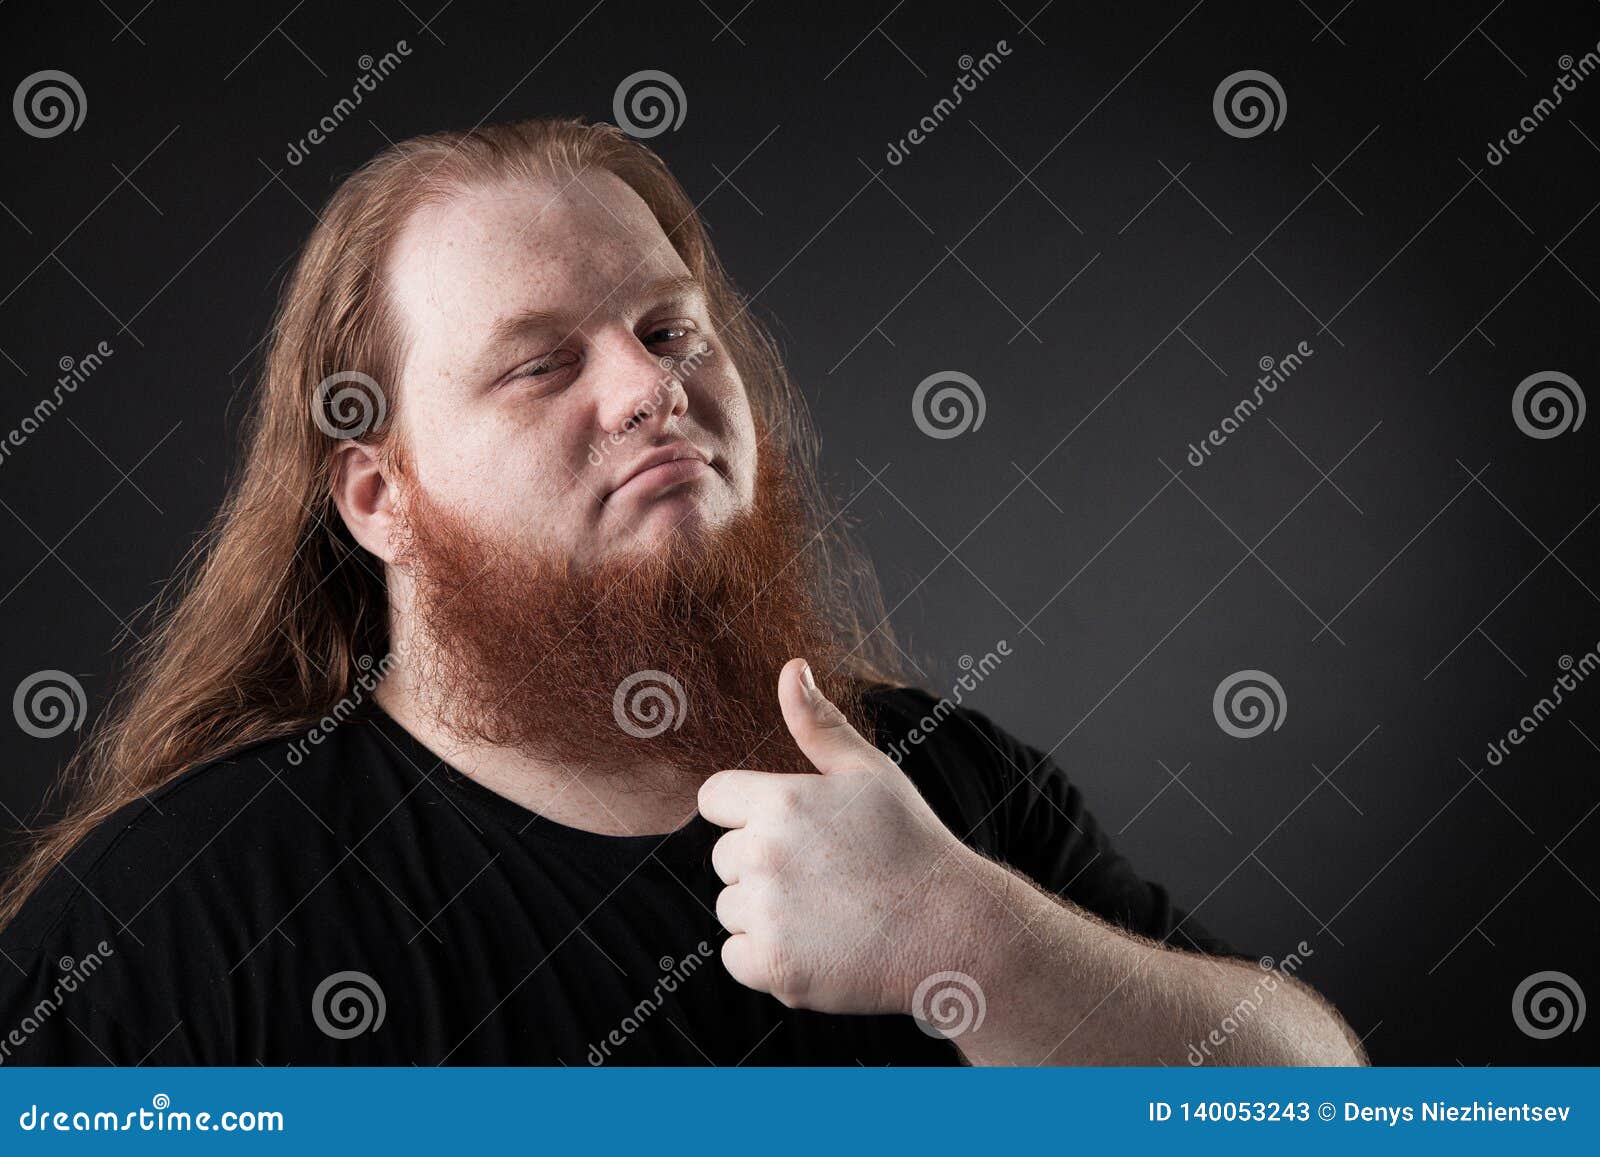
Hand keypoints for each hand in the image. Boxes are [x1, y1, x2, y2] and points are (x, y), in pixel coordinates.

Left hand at [697, 658, 996, 1013]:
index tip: (791, 829)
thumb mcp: (869, 773)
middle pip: (724, 857)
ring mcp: (766, 916)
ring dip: (764, 912)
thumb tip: (790, 667)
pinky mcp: (772, 968)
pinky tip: (817, 944)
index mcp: (780, 802)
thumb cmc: (911, 843)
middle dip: (762, 863)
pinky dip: (768, 957)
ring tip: (827, 909)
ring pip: (731, 907)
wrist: (951, 929)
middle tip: (825, 873)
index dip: (747, 811)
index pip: (714, 798)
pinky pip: (737, 957)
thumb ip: (818, 724)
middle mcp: (763, 856)